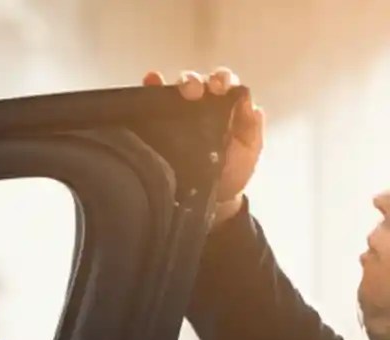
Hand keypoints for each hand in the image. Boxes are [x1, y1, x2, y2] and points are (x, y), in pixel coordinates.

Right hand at [144, 68, 265, 227]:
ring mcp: (178, 113)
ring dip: (172, 83)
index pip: (223, 83)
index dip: (222, 79)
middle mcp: (201, 104)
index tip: (220, 87)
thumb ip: (251, 127)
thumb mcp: (250, 150)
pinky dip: (149, 87)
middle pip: (196, 82)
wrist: (211, 200)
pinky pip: (151, 102)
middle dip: (194, 81)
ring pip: (173, 88)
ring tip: (169, 88)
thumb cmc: (232, 173)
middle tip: (193, 92)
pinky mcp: (157, 124)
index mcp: (225, 105)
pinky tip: (149, 83)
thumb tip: (251, 104)